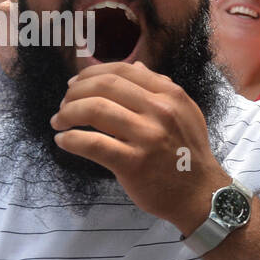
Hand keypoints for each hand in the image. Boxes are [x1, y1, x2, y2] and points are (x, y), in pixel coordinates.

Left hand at [51, 63, 224, 229]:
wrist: (200, 194)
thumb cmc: (189, 154)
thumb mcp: (185, 113)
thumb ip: (162, 88)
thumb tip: (136, 65)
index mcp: (170, 95)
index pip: (123, 70)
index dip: (91, 73)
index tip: (76, 84)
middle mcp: (160, 111)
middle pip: (104, 86)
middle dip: (75, 92)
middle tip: (64, 104)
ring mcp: (147, 137)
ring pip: (94, 110)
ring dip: (67, 113)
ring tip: (59, 121)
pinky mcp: (133, 163)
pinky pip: (93, 144)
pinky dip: (70, 139)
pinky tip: (63, 141)